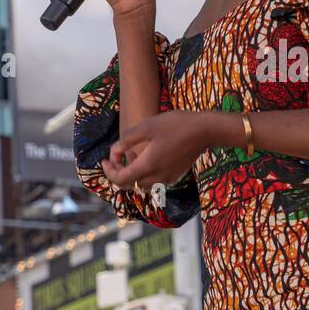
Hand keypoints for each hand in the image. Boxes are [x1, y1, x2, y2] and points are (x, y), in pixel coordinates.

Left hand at [102, 110, 216, 192]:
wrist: (205, 130)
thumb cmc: (176, 125)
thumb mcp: (147, 126)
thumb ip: (127, 140)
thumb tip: (115, 151)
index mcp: (148, 165)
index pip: (120, 179)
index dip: (108, 171)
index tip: (104, 160)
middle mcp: (157, 177)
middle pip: (129, 184)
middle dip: (118, 172)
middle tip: (114, 157)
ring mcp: (167, 178)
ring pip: (141, 184)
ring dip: (132, 174)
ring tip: (130, 155)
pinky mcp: (175, 176)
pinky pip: (153, 181)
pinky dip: (144, 173)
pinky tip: (147, 157)